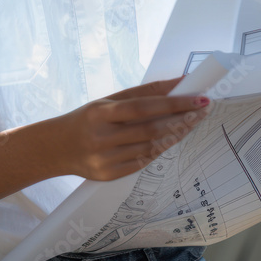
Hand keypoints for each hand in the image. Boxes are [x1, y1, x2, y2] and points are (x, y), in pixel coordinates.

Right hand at [46, 76, 211, 181]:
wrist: (57, 149)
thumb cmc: (87, 119)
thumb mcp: (106, 101)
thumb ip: (139, 94)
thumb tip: (174, 85)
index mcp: (100, 113)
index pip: (143, 107)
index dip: (173, 102)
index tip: (197, 96)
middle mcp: (103, 137)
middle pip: (151, 128)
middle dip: (181, 117)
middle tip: (203, 108)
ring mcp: (107, 159)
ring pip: (151, 147)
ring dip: (176, 133)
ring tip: (193, 121)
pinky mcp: (110, 175)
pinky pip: (143, 162)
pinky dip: (160, 149)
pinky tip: (173, 138)